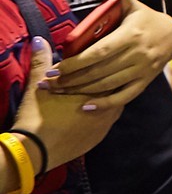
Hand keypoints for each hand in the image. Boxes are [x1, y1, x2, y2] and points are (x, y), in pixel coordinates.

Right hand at [12, 38, 125, 169]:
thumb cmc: (38, 117)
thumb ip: (42, 62)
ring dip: (104, 98)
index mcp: (97, 94)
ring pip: (113, 105)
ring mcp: (105, 126)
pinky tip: (90, 109)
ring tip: (91, 91)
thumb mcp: (38, 87)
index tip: (98, 60)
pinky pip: (106, 121)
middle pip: (114, 90)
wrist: (35, 152)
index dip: (102, 66)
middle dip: (107, 81)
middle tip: (96, 74)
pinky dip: (101, 113)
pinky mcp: (98, 139)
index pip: (109, 74)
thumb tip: (40, 41)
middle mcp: (108, 110)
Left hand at [49, 0, 171, 97]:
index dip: (75, 63)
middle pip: (98, 71)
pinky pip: (123, 96)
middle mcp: (137, 55)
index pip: (98, 53)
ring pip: (107, 84)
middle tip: (49, 84)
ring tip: (61, 92)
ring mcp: (142, 70)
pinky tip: (86, 106)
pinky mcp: (145, 81)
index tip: (54, 69)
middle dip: (71, 79)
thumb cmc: (147, 20)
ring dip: (81, 91)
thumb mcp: (134, 5)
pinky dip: (105, 103)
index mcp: (131, 36)